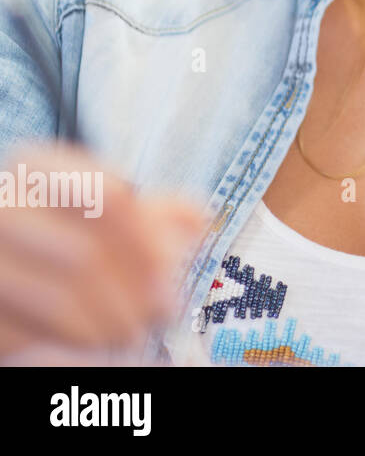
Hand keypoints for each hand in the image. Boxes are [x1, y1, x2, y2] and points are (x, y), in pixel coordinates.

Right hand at [0, 142, 207, 360]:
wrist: (9, 260)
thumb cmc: (65, 230)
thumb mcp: (108, 211)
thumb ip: (156, 211)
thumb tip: (201, 217)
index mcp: (38, 167)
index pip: (106, 196)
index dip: (147, 237)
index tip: (173, 263)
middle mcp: (2, 205)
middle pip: (85, 255)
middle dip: (137, 290)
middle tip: (168, 306)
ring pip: (59, 299)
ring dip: (113, 321)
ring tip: (137, 327)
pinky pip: (31, 332)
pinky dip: (76, 340)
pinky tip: (101, 339)